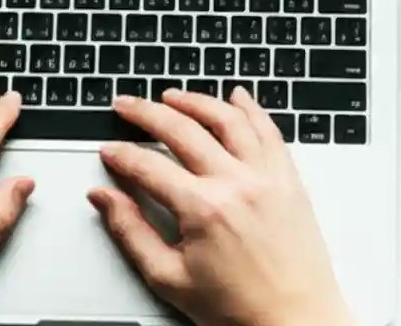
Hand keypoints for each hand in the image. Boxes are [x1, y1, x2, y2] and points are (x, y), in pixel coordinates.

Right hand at [88, 89, 355, 325]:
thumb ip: (131, 232)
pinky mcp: (288, 179)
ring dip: (195, 101)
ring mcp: (266, 177)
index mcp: (203, 209)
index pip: (149, 166)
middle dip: (147, 113)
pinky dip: (251, 109)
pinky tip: (237, 98)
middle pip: (182, 130)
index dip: (122, 155)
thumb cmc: (239, 308)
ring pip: (227, 119)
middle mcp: (236, 184)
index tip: (109, 150)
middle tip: (127, 105)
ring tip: (171, 96)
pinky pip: (269, 131)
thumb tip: (104, 198)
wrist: (296, 321)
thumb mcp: (169, 278)